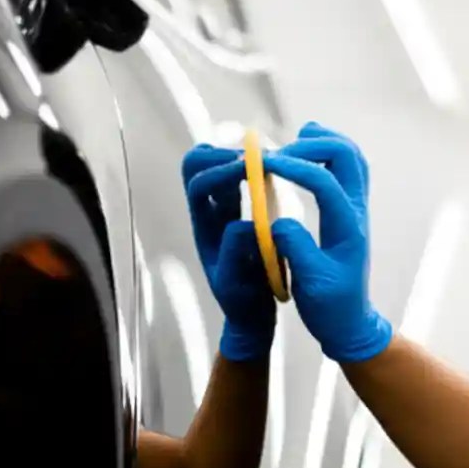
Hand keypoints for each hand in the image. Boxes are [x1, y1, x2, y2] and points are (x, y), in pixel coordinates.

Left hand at [181, 144, 276, 361]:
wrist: (250, 313)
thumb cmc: (242, 301)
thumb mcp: (236, 284)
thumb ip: (236, 253)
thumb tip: (245, 223)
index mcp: (203, 228)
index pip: (199, 185)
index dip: (220, 171)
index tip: (250, 168)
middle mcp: (207, 213)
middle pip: (194, 165)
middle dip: (220, 154)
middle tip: (255, 158)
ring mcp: (221, 210)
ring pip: (212, 166)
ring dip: (235, 156)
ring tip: (265, 159)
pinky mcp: (240, 211)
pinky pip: (237, 178)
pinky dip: (251, 166)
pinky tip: (274, 171)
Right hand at [264, 122, 391, 362]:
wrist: (350, 322)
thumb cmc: (329, 307)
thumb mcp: (310, 283)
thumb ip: (295, 249)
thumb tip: (278, 220)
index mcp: (346, 228)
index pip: (324, 181)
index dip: (292, 166)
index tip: (263, 164)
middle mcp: (356, 212)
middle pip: (346, 156)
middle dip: (310, 145)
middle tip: (278, 152)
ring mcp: (356, 210)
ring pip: (351, 158)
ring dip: (325, 142)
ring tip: (296, 138)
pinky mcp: (350, 212)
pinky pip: (347, 169)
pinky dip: (328, 153)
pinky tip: (307, 155)